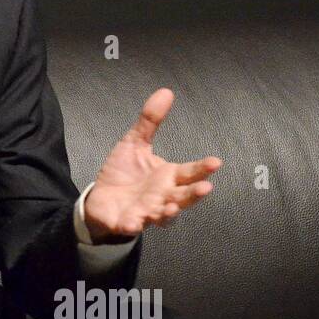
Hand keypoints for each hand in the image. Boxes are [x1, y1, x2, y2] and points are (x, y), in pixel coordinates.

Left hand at [83, 88, 220, 240]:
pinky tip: (134, 223)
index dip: (202, 168)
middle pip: (183, 196)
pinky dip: (133, 225)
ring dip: (169, 212)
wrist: (102, 200)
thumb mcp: (135, 143)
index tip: (215, 162)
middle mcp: (162, 196)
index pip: (189, 172)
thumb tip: (165, 91)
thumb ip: (150, 121)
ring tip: (172, 206)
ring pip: (163, 215)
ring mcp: (146, 211)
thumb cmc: (124, 173)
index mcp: (168, 177)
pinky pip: (131, 226)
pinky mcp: (126, 222)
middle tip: (205, 188)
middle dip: (194, 194)